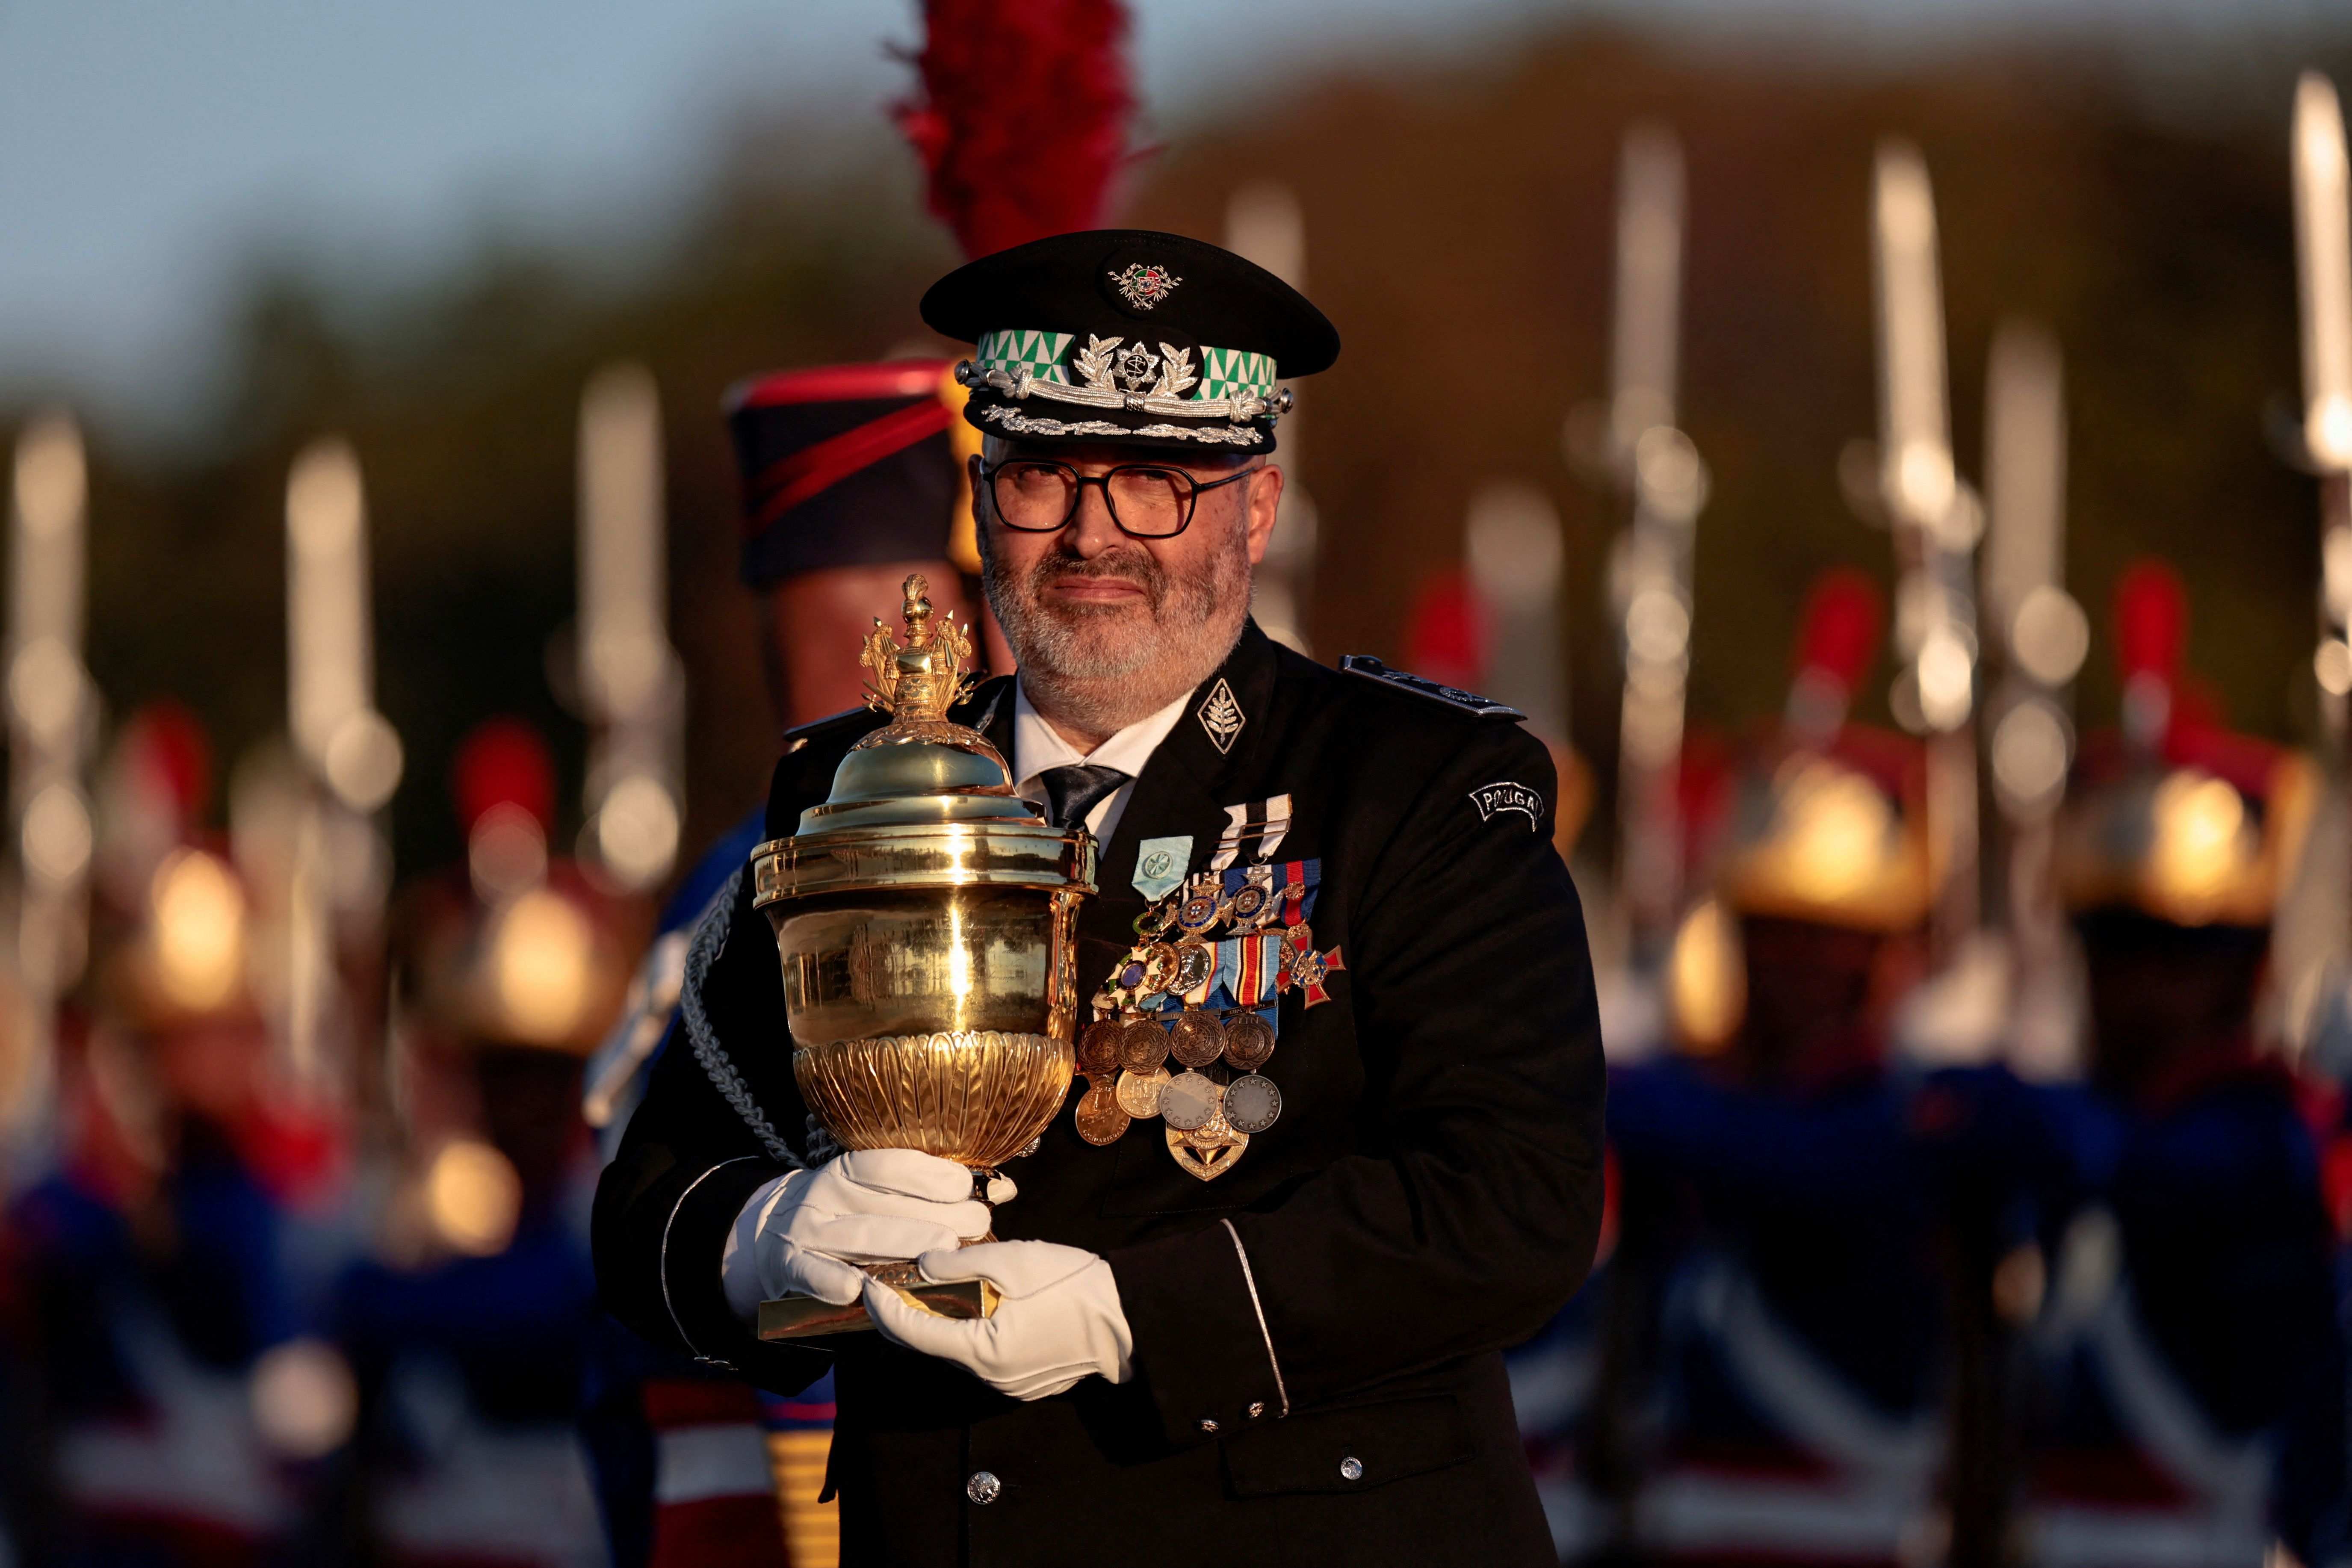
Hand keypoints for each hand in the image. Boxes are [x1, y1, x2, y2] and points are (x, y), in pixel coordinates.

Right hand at [723, 1150, 1005, 1315]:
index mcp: (848, 1170)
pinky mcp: (789, 1266)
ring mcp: (807, 1231)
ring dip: (899, 1244)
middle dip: (933, 1216)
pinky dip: (829, 1280)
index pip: (889, 1165)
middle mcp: (826, 1194)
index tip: (965, 1186)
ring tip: (940, 1253)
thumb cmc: (847, 1212)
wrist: (770, 1232)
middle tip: (976, 1225)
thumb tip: (1004, 1190)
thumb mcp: (877, 1192)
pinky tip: (854, 1288)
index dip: (929, 1174)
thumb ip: (930, 1192)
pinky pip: (810, 1272)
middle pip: (884, 1205)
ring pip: (857, 1238)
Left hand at [862, 1240, 1132, 1400]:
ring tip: (921, 1284)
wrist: (1131, 1320)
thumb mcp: (1016, 1261)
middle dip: (903, 1314)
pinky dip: (962, 1329)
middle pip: (928, 1345)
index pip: (912, 1332)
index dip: (882, 1307)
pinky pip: (978, 1353)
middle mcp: (988, 1375)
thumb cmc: (1076, 1287)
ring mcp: (1006, 1382)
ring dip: (934, 1321)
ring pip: (953, 1350)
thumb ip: (962, 1262)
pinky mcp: (1023, 1377)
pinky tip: (965, 1302)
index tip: (866, 1282)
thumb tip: (924, 1262)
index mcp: (981, 1350)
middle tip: (885, 1280)